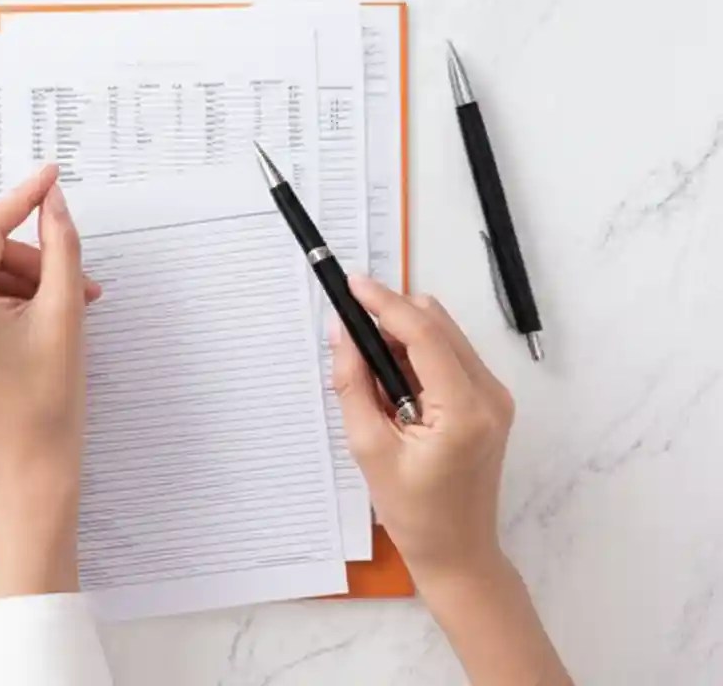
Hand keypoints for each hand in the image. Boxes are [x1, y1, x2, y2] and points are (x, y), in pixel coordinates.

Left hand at [0, 164, 99, 596]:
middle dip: (34, 266)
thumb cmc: (49, 400)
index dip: (24, 200)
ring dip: (20, 286)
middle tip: (81, 289)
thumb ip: (60, 246)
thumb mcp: (65, 313)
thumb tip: (53, 200)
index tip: (50, 176)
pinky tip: (29, 327)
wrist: (29, 464)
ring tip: (59, 316)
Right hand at [332, 276, 569, 685]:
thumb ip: (353, 383)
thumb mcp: (369, 448)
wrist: (458, 551)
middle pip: (437, 324)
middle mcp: (490, 394)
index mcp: (464, 408)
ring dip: (402, 340)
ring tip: (372, 380)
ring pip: (443, 336)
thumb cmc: (414, 512)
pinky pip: (450, 357)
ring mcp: (495, 396)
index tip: (352, 284)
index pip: (423, 334)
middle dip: (391, 319)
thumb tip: (341, 332)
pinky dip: (417, 358)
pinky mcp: (490, 401)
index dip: (384, 303)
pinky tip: (394, 389)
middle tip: (350, 334)